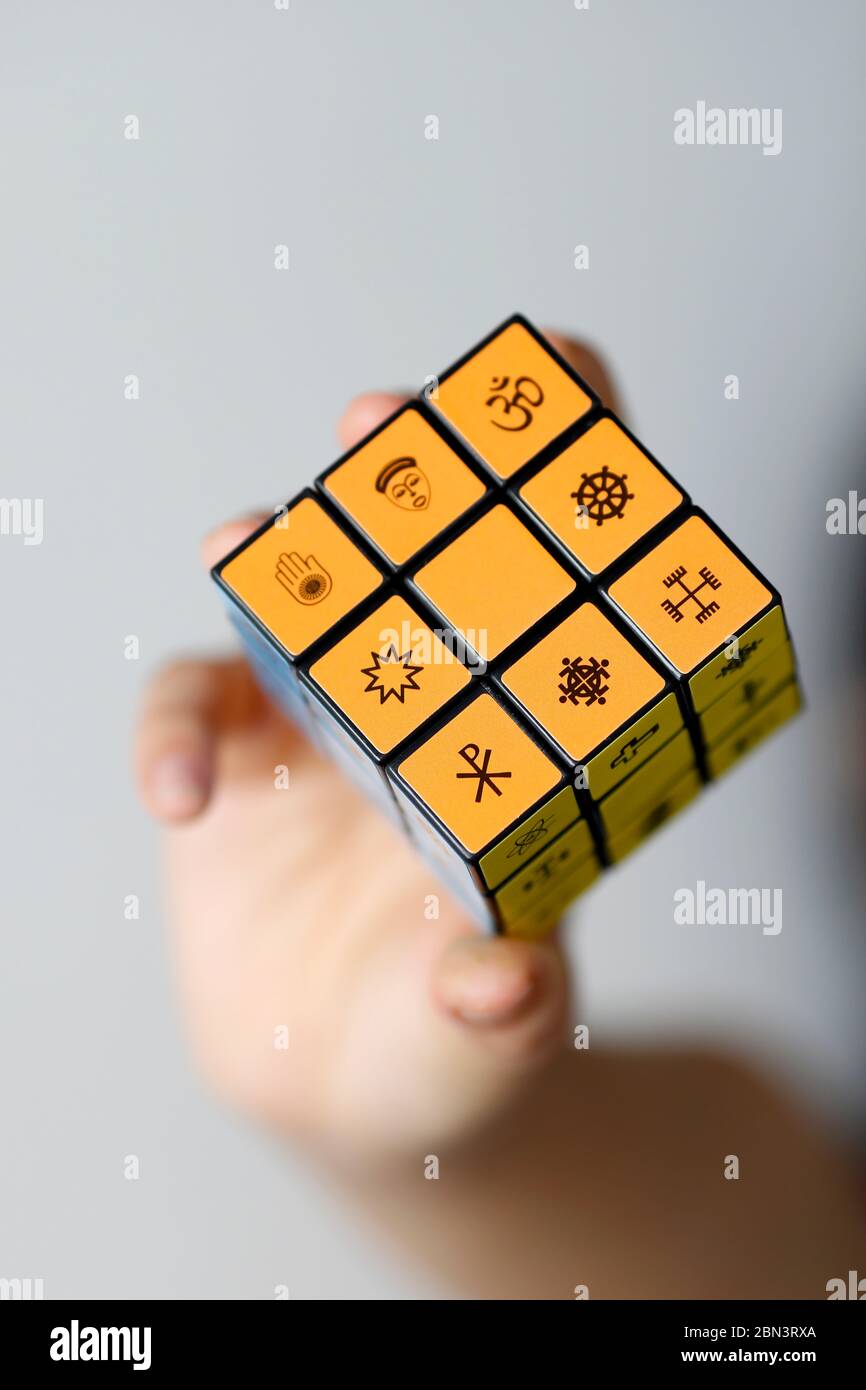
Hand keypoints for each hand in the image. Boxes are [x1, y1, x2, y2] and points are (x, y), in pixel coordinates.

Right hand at [135, 335, 617, 1164]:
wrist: (346, 1081)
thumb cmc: (444, 1045)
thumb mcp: (486, 1039)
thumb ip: (499, 1014)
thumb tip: (508, 983)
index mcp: (533, 737)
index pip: (576, 586)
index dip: (579, 486)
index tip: (573, 403)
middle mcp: (435, 699)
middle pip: (433, 549)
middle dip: (411, 471)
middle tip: (380, 426)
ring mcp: (329, 714)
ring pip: (304, 591)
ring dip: (276, 547)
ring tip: (243, 544)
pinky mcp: (238, 751)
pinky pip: (191, 702)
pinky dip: (173, 730)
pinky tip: (179, 787)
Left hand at [275, 550, 332, 604]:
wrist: (320, 598)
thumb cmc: (321, 584)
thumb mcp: (321, 573)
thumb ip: (315, 565)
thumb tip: (309, 557)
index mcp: (310, 574)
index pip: (301, 564)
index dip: (296, 559)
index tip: (291, 554)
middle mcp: (304, 579)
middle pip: (294, 569)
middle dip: (288, 562)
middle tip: (282, 556)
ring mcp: (299, 585)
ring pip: (290, 575)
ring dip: (284, 569)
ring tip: (279, 564)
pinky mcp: (295, 592)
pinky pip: (288, 584)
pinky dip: (283, 579)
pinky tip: (278, 574)